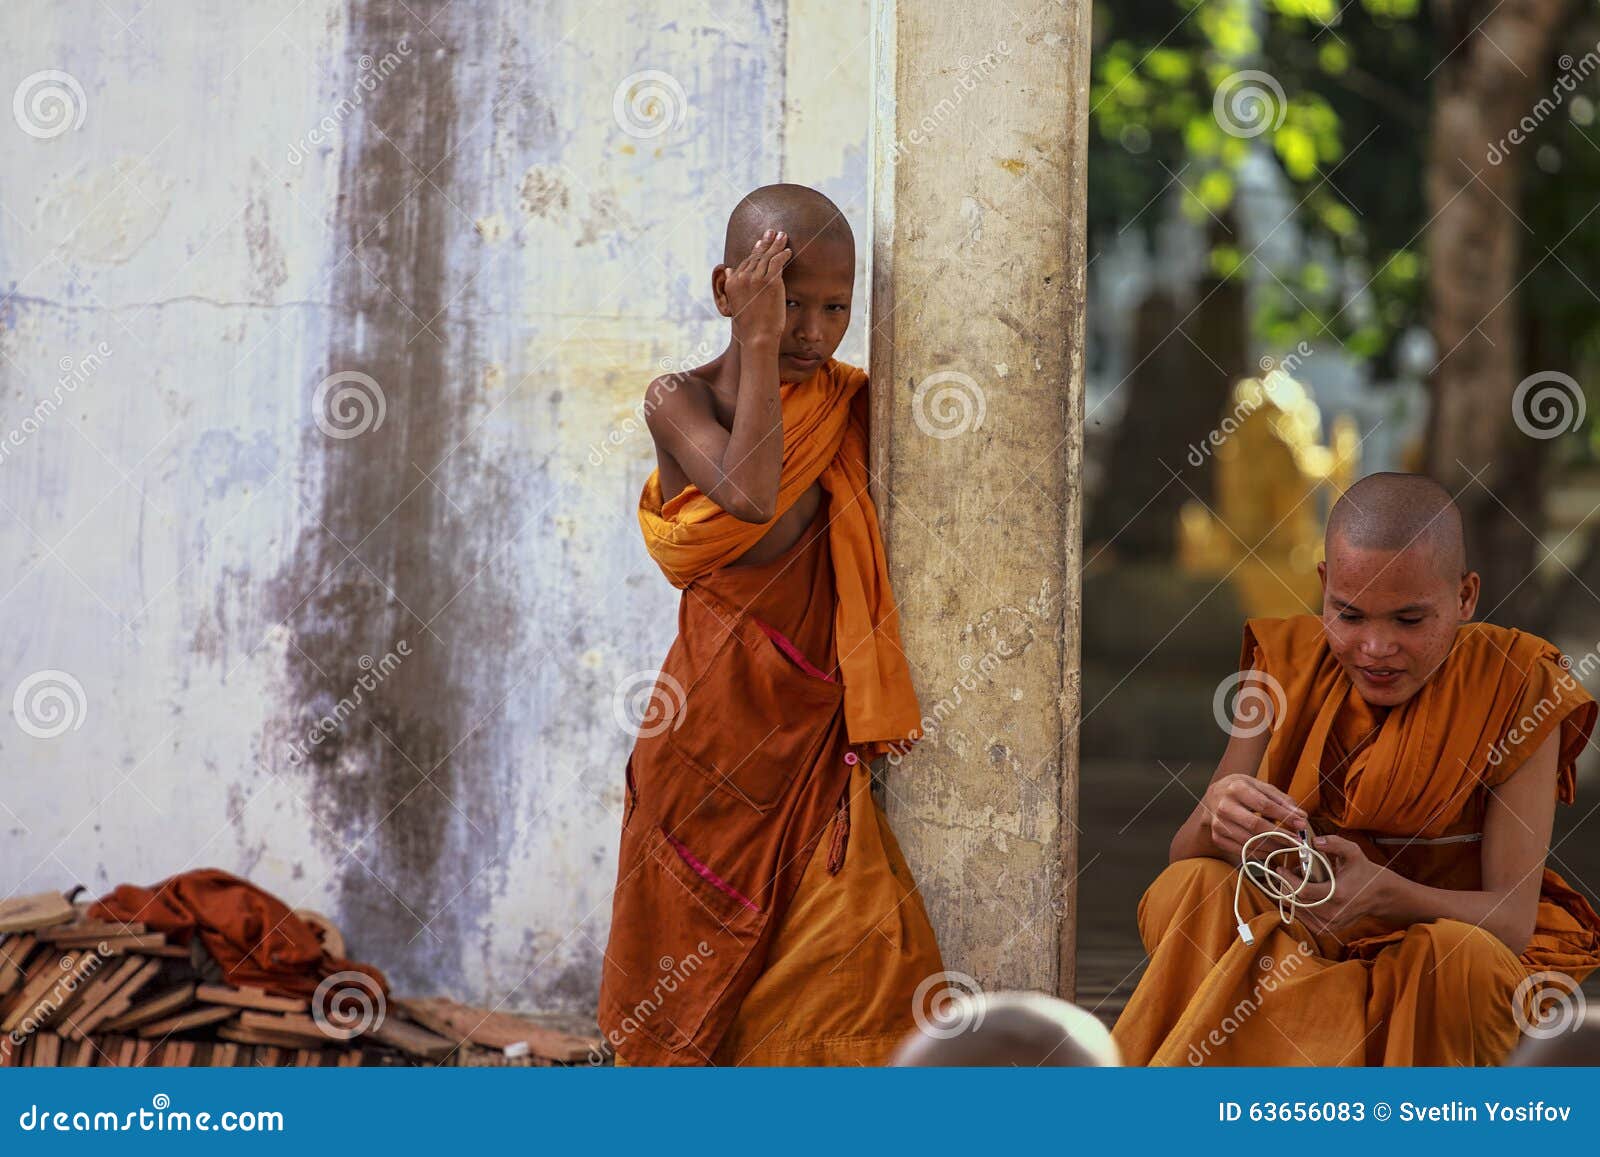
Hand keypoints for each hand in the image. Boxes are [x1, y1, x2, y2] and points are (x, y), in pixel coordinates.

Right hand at [722, 230, 790, 346]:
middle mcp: (742, 277)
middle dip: (765, 243)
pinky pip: (778, 262)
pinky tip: (788, 251)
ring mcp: (756, 279)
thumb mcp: (735, 304)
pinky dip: (783, 254)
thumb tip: (728, 270)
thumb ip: (732, 286)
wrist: (757, 336)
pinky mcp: (770, 282)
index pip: (745, 262)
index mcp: (732, 282)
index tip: (760, 242)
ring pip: (767, 256)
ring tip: (783, 236)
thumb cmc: (749, 326)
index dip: (754, 252)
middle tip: (772, 232)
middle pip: (756, 256)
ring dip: (776, 244)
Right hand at [1202, 773, 1306, 862]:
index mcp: (1236, 788)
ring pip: (1249, 842)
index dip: (1285, 816)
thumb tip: (1301, 816)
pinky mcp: (1217, 838)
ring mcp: (1218, 824)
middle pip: (1256, 826)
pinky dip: (1260, 853)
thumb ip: (1281, 800)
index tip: (1301, 824)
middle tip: (1297, 842)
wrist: (1214, 797)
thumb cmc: (1242, 790)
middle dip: (1281, 836)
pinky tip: (1271, 850)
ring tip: (1287, 847)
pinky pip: (1242, 851)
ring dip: (1272, 847)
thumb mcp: (1260, 786)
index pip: (1264, 805)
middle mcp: (1224, 806)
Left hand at [1292, 834, 1393, 938]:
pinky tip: (1303, 895)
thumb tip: (1314, 841)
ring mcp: (1331, 924)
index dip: (1288, 879)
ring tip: (1297, 882)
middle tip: (1286, 874)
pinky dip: (1299, 907)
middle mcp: (1333, 912)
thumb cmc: (1363, 871)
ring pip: (1298, 912)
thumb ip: (1335, 843)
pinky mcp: (1329, 929)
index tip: (1280, 869)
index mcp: (1337, 894)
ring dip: (1291, 896)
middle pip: (1297, 902)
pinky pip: (1305, 920)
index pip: (1303, 890)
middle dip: (1286, 886)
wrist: (1379, 896)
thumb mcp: (1352, 852)